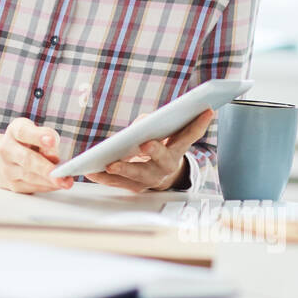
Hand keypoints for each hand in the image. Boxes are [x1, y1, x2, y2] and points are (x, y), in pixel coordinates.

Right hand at [0, 117, 72, 193]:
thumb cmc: (20, 143)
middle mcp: (6, 150)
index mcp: (14, 132)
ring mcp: (7, 169)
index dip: (38, 136)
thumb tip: (54, 158)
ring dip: (50, 181)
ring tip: (65, 181)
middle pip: (27, 159)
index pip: (24, 132)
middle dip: (45, 168)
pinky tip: (56, 185)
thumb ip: (45, 139)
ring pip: (30, 177)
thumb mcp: (31, 132)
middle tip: (62, 173)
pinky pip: (32, 187)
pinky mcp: (12, 185)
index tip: (51, 140)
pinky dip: (47, 187)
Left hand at [85, 109, 212, 192]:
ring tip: (109, 164)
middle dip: (155, 151)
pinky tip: (91, 172)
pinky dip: (105, 178)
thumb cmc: (161, 146)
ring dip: (124, 169)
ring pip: (138, 175)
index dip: (197, 125)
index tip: (205, 111)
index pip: (189, 136)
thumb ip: (153, 123)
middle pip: (162, 159)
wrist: (163, 175)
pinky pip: (118, 183)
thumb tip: (142, 125)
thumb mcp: (162, 132)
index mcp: (178, 150)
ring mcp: (151, 179)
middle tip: (146, 144)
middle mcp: (167, 166)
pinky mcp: (135, 187)